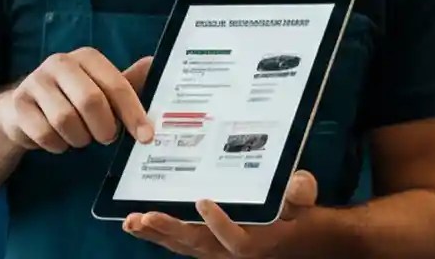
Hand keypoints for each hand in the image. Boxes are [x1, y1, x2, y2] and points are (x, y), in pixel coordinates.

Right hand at [0, 48, 152, 152]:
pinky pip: (45, 134)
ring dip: (79, 138)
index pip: (116, 85)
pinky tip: (60, 140)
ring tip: (80, 136)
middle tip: (107, 138)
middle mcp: (60, 63)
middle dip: (104, 128)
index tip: (146, 137)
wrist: (23, 110)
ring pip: (66, 120)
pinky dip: (58, 146)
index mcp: (87, 57)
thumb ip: (127, 82)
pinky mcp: (19, 104)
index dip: (133, 113)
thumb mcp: (101, 88)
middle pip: (90, 101)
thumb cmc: (71, 98)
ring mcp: (36, 82)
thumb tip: (155, 64)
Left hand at [124, 170, 318, 257]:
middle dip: (171, 230)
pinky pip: (176, 243)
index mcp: (256, 239)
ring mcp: (213, 249)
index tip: (203, 202)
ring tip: (132, 222)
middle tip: (147, 217)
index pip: (236, 239)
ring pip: (181, 245)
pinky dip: (155, 234)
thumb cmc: (294, 212)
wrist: (288, 234)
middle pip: (197, 244)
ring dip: (156, 234)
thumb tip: (298, 184)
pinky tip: (134, 223)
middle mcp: (230, 250)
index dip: (220, 224)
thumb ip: (300, 192)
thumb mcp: (302, 199)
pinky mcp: (201, 245)